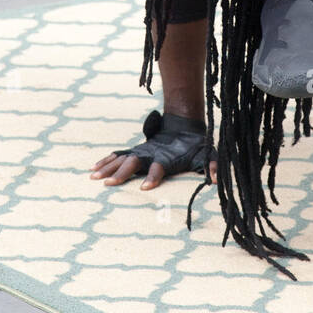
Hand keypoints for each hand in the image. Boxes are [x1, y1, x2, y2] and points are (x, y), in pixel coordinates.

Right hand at [90, 110, 214, 190]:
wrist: (184, 125)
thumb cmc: (195, 145)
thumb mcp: (206, 154)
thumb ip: (212, 166)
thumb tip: (218, 180)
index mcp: (167, 159)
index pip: (158, 168)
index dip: (152, 177)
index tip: (144, 188)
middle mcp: (151, 155)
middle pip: (134, 163)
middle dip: (122, 173)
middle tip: (109, 184)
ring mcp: (142, 152)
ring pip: (122, 159)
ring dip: (108, 167)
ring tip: (93, 177)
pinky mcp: (136, 151)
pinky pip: (119, 155)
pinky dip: (106, 160)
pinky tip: (94, 168)